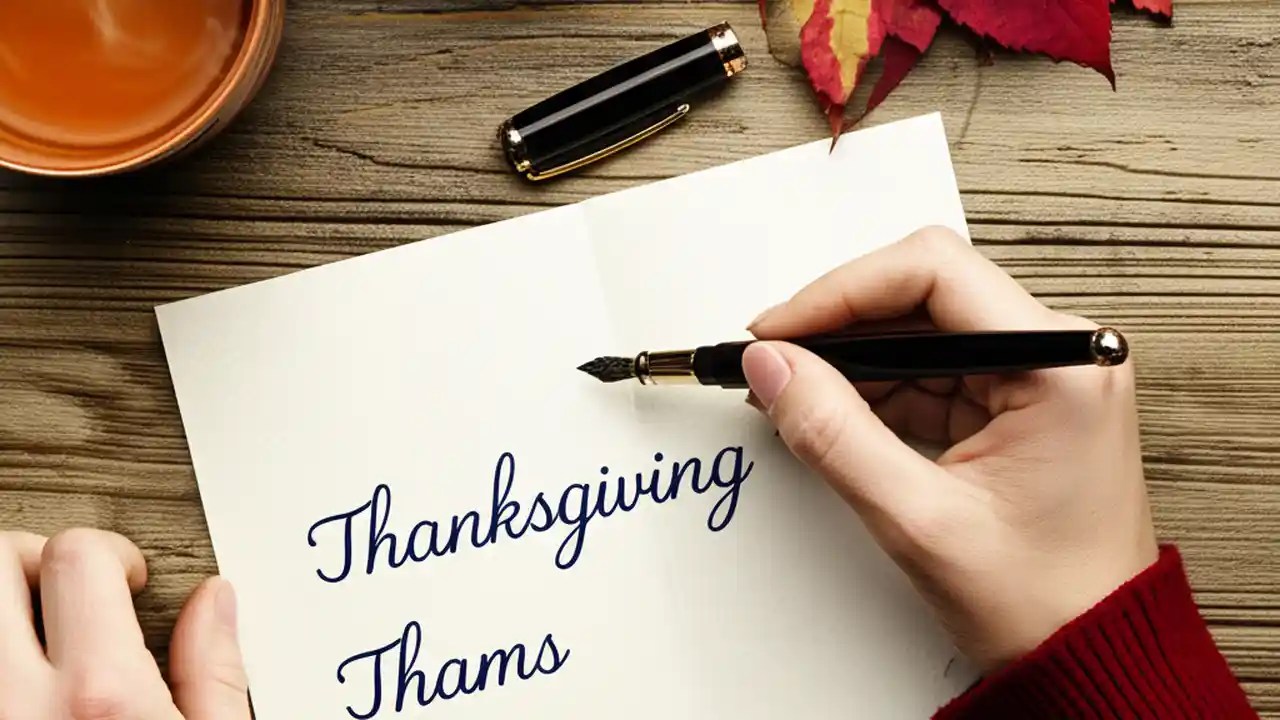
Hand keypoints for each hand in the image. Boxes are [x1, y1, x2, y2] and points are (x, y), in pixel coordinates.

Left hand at [0, 528, 249, 718]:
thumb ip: (213, 674)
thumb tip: (214, 604)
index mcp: (102, 693)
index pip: (76, 557)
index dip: (110, 551)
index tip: (126, 575)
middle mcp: (22, 703)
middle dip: (38, 556)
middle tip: (72, 583)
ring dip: (9, 598)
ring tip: (43, 621)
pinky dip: (1, 651)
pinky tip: (25, 669)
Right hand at [742, 226, 1158, 670]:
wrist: (1090, 656)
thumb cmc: (1046, 602)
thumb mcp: (919, 519)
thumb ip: (834, 434)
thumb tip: (774, 368)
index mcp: (1061, 364)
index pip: (933, 272)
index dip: (840, 291)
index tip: (781, 329)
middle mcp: (1061, 353)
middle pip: (924, 291)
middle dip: (840, 323)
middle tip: (774, 357)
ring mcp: (1043, 373)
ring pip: (924, 328)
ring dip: (854, 357)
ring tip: (793, 389)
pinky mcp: (1022, 399)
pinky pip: (936, 367)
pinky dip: (880, 386)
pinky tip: (836, 408)